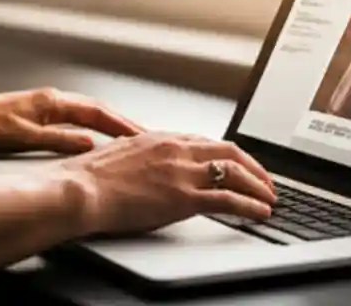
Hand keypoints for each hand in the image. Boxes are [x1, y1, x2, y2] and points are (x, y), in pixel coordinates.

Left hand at [0, 88, 143, 154]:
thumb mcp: (26, 138)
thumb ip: (60, 141)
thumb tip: (92, 145)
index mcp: (53, 102)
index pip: (98, 112)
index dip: (122, 125)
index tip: (142, 136)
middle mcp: (52, 100)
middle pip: (96, 110)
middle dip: (121, 123)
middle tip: (144, 138)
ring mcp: (44, 106)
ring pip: (85, 114)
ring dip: (107, 125)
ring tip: (126, 140)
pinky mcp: (35, 115)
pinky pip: (73, 120)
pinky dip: (90, 128)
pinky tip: (92, 141)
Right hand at [56, 132, 277, 235]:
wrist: (80, 189)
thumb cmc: (90, 177)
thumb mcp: (121, 154)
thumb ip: (143, 156)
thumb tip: (148, 164)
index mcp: (161, 138)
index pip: (206, 141)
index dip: (228, 154)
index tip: (238, 163)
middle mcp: (177, 149)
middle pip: (230, 150)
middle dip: (253, 166)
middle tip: (264, 180)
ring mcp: (182, 172)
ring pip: (236, 172)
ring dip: (259, 186)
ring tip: (269, 198)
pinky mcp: (184, 197)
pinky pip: (229, 199)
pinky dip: (251, 205)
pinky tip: (260, 213)